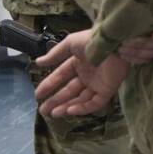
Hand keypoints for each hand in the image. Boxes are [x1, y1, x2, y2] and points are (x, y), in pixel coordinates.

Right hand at [34, 21, 152, 117]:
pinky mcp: (108, 90)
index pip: (61, 76)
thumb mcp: (70, 44)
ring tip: (53, 113)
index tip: (37, 95)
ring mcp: (98, 83)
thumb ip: (55, 55)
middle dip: (56, 101)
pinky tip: (70, 110)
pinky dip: (82, 108)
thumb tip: (38, 62)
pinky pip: (94, 103)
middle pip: (69, 91)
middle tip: (43, 110)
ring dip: (66, 106)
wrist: (115, 44)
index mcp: (79, 62)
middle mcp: (88, 74)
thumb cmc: (94, 40)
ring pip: (80, 99)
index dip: (49, 85)